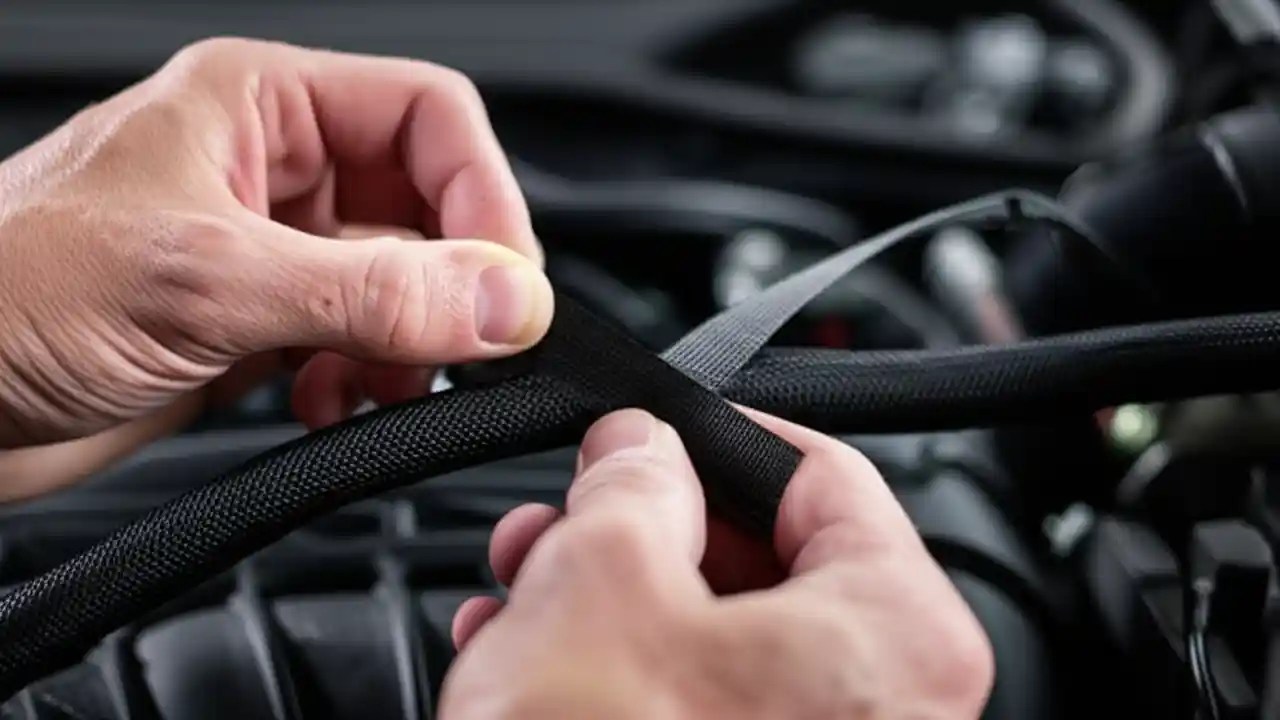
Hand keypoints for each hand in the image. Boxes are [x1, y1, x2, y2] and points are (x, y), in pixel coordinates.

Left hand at [0, 38, 551, 497]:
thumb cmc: (4, 292)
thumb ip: (371, 290)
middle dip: (447, 282)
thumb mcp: (207, 281)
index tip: (505, 285)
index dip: (484, 195)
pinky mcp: (252, 324)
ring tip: (376, 381)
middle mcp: (272, 170)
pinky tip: (325, 402)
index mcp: (261, 107)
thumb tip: (500, 298)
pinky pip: (355, 339)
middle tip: (456, 345)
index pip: (430, 118)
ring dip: (407, 340)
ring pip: (398, 281)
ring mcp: (265, 252)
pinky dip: (363, 378)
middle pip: (425, 205)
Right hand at [441, 408, 994, 718]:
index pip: (820, 476)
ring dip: (614, 606)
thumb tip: (641, 449)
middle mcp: (889, 712)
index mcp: (895, 634)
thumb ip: (632, 482)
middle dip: (641, 533)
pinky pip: (706, 714)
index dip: (712, 441)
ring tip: (523, 596)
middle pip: (764, 564)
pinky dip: (625, 682)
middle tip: (562, 521)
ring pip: (721, 642)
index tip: (645, 438)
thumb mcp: (601, 584)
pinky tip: (540, 671)